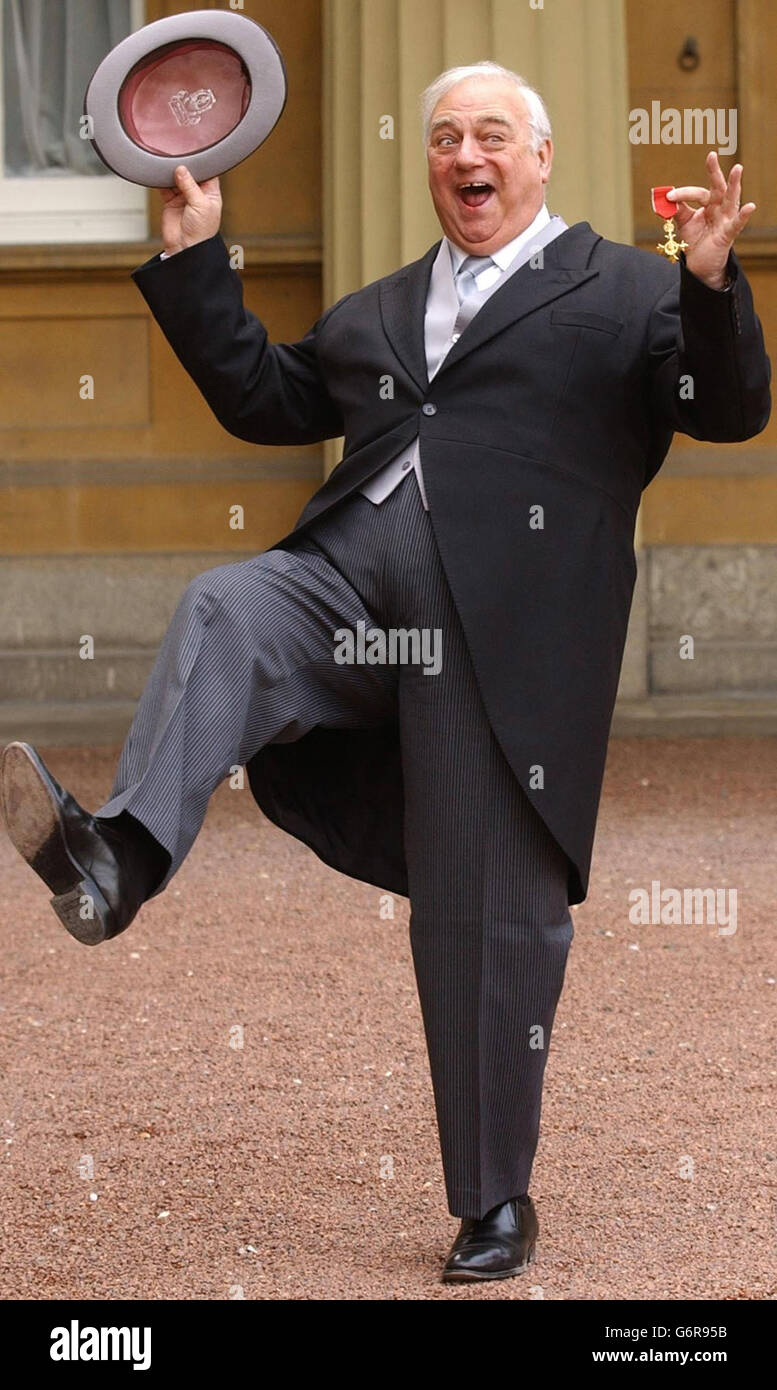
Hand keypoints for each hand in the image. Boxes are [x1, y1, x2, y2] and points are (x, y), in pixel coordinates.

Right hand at [159, 165, 221, 254]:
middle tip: (178, 159)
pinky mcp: (171, 202)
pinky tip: (160, 176)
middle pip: (190, 173)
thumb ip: (190, 186)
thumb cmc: (201, 232)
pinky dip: (161, 181)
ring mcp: (184, 198)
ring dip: (172, 173)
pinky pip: (165, 187)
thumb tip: (181, 169)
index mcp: (211, 194)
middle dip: (184, 167)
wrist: (185, 249)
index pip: (208, 173)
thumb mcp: (200, 205)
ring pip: (176, 178)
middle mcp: (198, 194)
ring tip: (168, 167)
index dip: (202, 164)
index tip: (194, 154)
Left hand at [667, 151, 754, 288]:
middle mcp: (719, 208)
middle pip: (718, 187)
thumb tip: (665, 198)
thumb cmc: (695, 240)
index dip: (683, 193)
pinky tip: (750, 206)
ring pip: (731, 199)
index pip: (698, 193)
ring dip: (734, 184)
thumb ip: (676, 210)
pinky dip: (743, 215)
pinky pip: (738, 224)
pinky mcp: (729, 234)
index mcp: (708, 203)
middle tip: (712, 155)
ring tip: (738, 168)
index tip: (669, 195)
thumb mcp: (684, 223)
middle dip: (714, 172)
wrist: (700, 265)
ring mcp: (726, 220)